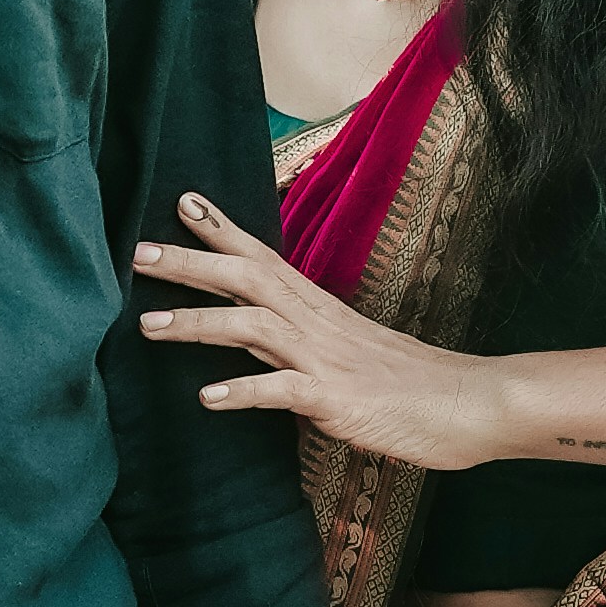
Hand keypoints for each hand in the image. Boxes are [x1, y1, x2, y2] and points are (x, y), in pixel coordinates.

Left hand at [138, 196, 507, 474]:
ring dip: (198, 323)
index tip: (182, 202)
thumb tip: (258, 338)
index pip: (264, 259)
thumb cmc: (409, 385)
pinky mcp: (336, 398)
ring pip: (252, 327)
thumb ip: (299, 342)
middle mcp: (317, 324)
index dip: (222, 231)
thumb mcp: (346, 352)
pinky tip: (206, 397)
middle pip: (246, 280)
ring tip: (148, 325)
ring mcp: (326, 358)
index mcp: (319, 310)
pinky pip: (281, 391)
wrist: (468, 405)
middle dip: (191, 264)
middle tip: (137, 252)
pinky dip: (243, 390)